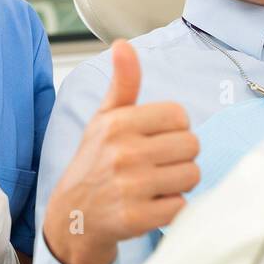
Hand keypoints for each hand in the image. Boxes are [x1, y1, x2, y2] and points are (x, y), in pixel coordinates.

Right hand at [42, 40, 199, 263]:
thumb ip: (123, 83)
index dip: (173, 129)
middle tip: (155, 166)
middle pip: (192, 146)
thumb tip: (122, 44)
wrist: (72, 218)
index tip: (154, 140)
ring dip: (178, 184)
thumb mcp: (104, 119)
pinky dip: (171, 209)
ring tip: (153, 186)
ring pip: (191, 176)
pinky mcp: (136, 218)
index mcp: (117, 122)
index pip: (180, 115)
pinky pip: (181, 207)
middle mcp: (123, 152)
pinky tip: (150, 206)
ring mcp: (129, 187)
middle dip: (179, 158)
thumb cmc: (94, 162)